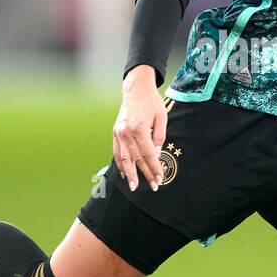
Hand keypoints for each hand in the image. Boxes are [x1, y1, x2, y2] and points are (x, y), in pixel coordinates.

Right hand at [113, 66, 165, 192]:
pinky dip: (120, 164)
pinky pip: (117, 152)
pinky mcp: (115, 133)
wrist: (136, 90)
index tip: (160, 178)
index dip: (154, 168)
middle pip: (136, 159)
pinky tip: (125, 174)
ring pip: (124, 159)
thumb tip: (157, 155)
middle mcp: (127, 132)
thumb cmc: (152, 102)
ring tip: (134, 186)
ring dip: (130, 174)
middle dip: (145, 174)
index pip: (148, 154)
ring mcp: (119, 133)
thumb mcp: (161, 117)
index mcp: (139, 128)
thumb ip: (159, 136)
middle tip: (153, 186)